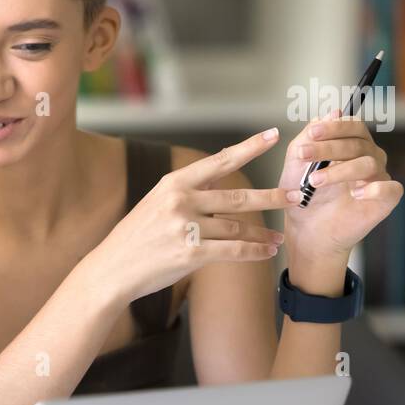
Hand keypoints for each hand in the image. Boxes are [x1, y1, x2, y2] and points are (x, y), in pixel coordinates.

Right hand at [93, 127, 298, 302]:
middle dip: (270, 197)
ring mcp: (186, 228)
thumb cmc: (135, 237)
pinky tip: (267, 252)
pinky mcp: (191, 254)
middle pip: (238, 197)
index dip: (249, 148)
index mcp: (174, 184)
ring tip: (278, 237)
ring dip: (262, 234)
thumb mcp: (155, 204)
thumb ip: (187, 191)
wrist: (111, 269)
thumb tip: (221, 178)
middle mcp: (181, 202)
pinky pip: (233, 251)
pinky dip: (254, 252)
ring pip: (238, 228)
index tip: (273, 135)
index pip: (219, 161)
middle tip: (293, 196)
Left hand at [279, 112, 402, 265]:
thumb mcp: (296, 164)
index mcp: (351, 145)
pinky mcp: (385, 200)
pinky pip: (391, 188)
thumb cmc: (302, 195)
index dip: (334, 127)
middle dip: (329, 147)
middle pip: (358, 143)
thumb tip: (330, 113)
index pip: (352, 126)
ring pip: (369, 164)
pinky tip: (356, 193)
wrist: (305, 230)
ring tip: (314, 181)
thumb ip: (307, 138)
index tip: (311, 133)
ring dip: (339, 171)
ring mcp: (378, 178)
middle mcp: (369, 157)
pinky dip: (375, 188)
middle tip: (304, 155)